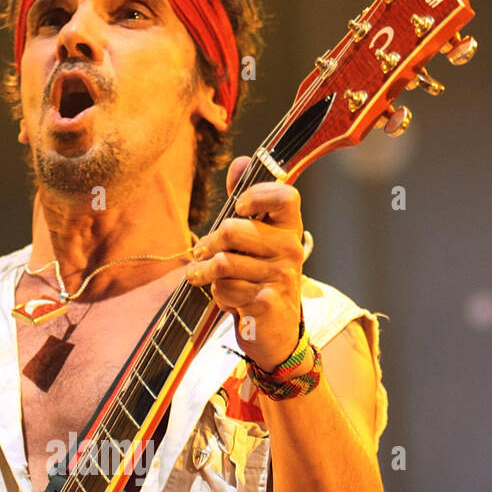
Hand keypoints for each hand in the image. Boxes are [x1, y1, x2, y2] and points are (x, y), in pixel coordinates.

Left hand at [186, 164, 304, 371]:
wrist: (276, 330)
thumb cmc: (261, 278)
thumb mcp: (257, 240)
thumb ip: (246, 201)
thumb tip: (239, 161)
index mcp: (290, 227)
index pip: (284, 196)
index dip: (256, 195)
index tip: (237, 207)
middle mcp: (290, 249)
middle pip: (232, 231)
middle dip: (208, 244)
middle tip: (200, 254)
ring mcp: (281, 276)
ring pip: (223, 263)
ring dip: (205, 273)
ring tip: (203, 276)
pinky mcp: (267, 301)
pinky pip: (225, 289)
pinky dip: (217, 295)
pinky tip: (226, 298)